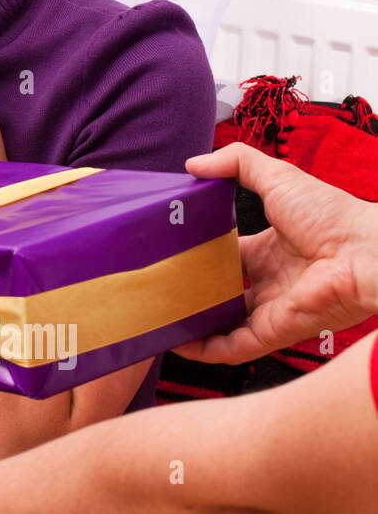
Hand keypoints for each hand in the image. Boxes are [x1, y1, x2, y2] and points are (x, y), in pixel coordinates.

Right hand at [174, 143, 377, 363]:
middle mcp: (270, 282)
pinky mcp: (272, 332)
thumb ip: (236, 164)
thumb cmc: (331, 215)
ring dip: (192, 325)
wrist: (364, 253)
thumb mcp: (277, 177)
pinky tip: (177, 343)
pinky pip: (232, 348)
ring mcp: (270, 309)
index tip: (171, 251)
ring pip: (222, 324)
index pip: (227, 255)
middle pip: (221, 292)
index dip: (200, 255)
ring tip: (157, 319)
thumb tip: (194, 163)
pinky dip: (204, 350)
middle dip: (191, 292)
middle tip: (156, 286)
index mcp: (271, 249)